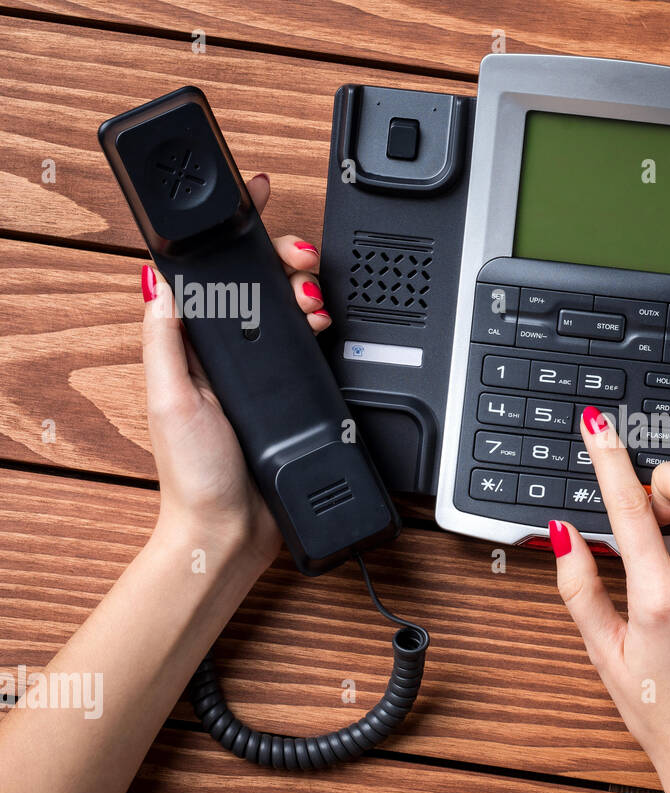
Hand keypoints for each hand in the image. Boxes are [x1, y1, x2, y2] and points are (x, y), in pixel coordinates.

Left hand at [140, 173, 330, 567]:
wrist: (234, 530)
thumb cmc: (195, 476)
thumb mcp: (170, 400)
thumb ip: (166, 340)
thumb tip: (157, 280)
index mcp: (190, 348)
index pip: (208, 276)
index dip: (230, 235)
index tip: (250, 199)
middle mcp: (225, 355)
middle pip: (256, 284)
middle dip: (282, 258)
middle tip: (300, 258)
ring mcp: (260, 374)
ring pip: (287, 310)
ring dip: (305, 291)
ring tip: (314, 298)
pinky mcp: (292, 393)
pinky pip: (310, 346)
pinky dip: (322, 327)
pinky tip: (326, 326)